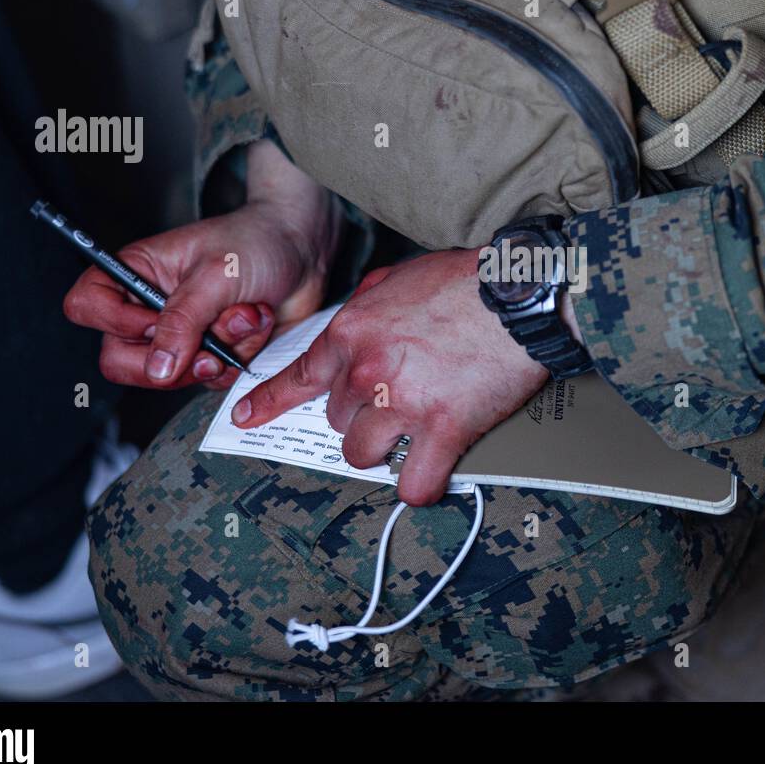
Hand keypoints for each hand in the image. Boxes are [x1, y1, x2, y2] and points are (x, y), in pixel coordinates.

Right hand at [64, 141, 337, 388]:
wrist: (303, 251)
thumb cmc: (255, 242)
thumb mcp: (215, 275)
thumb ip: (183, 322)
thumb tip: (158, 368)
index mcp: (136, 274)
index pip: (86, 307)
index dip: (115, 323)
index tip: (157, 322)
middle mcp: (150, 308)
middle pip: (120, 361)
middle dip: (173, 358)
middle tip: (208, 345)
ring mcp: (180, 335)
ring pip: (172, 376)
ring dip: (219, 351)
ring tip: (247, 315)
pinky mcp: (211, 354)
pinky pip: (212, 379)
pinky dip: (240, 356)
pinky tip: (257, 323)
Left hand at [231, 248, 550, 505]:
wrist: (518, 293)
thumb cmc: (465, 281)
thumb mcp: (399, 277)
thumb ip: (368, 304)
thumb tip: (358, 323)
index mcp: (353, 332)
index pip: (298, 377)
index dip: (268, 402)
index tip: (246, 419)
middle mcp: (368, 371)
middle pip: (338, 420)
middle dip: (362, 414)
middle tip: (398, 398)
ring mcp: (402, 403)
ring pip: (363, 453)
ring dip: (384, 448)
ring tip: (414, 430)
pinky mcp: (443, 430)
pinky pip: (415, 484)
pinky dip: (420, 486)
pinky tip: (428, 475)